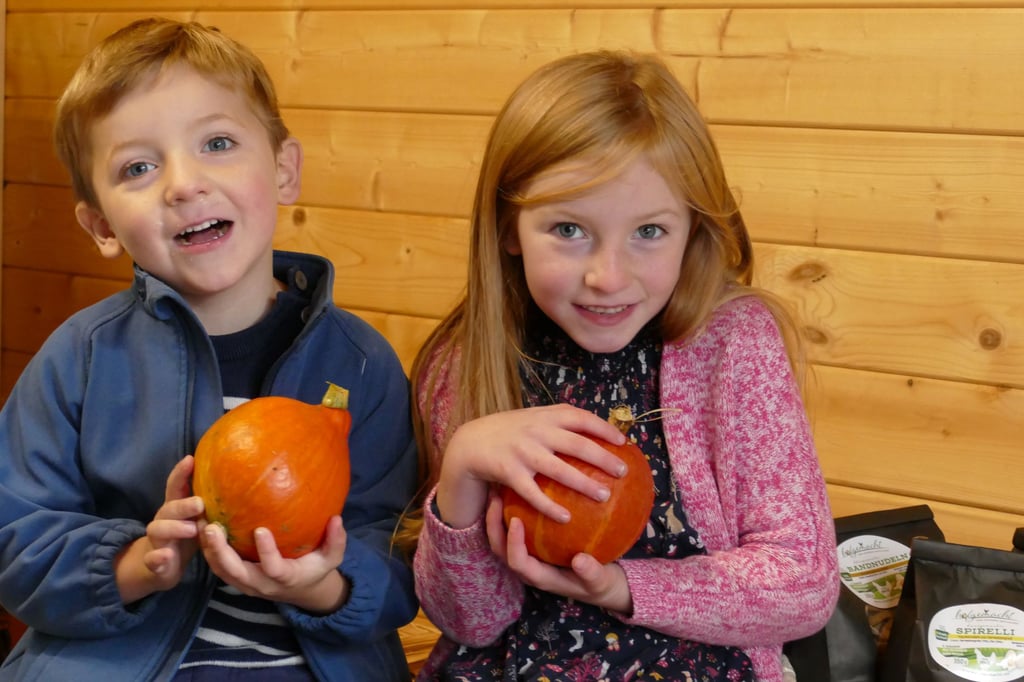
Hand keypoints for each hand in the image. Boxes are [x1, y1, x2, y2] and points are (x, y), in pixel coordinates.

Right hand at [115, 455, 203, 602]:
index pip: (176, 487)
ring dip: (173, 528)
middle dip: (183, 504)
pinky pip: (152, 559)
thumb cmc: (185, 535)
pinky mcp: (154, 562)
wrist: (161, 567)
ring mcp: (157, 541)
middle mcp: (164, 521)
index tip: (190, 459)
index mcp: (176, 508)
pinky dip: (157, 557)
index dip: (180, 473)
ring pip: (157, 530)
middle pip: (169, 508)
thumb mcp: (197, 519)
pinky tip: (165, 556)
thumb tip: (240, 480)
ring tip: (192, 529)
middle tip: (200, 504)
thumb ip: (210, 503)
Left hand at [199, 515, 348, 613]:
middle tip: (213, 527)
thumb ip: (336, 540)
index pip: (274, 569)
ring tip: (201, 524)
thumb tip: (337, 519)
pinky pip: (218, 568)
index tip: (260, 530)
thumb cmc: (316, 568)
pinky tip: (202, 528)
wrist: (302, 590)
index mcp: (286, 578)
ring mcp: (247, 584)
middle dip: (222, 552)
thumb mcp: (332, 557)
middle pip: (236, 573)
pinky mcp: (237, 579)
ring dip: (209, 550)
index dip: (267, 552)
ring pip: (222, 572)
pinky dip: (208, 551)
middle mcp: (262, 585)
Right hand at [435, 404, 627, 528]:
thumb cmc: (510, 432)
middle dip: (603, 457)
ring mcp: (523, 451)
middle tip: (623, 472)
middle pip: (577, 444)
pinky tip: (566, 518)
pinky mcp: (509, 471)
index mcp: (545, 416)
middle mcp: (536, 431)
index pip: (581, 417)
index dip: (604, 428)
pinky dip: (550, 506)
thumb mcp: (533, 418)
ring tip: (604, 497)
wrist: (470, 442)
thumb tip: (597, 431)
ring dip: (584, 483)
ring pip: (559, 470)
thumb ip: (558, 421)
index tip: (624, 442)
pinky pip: (533, 493)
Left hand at [485, 493, 632, 612]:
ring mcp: (529, 556)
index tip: (516, 520)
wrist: (602, 586)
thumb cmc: (599, 584)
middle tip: (496, 499)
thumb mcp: (600, 581)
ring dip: (497, 516)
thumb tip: (580, 561)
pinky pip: (516, 529)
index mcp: (539, 577)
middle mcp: (529, 566)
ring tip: (498, 489)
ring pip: (503, 537)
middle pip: (500, 548)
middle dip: (493, 525)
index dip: (512, 543)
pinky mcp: (533, 546)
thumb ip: (591, 574)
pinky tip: (518, 488)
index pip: (517, 562)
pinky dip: (510, 510)